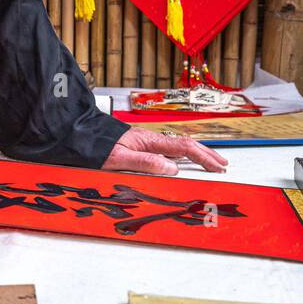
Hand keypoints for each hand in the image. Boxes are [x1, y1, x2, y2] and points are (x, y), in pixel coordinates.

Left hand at [103, 127, 228, 175]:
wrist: (80, 135)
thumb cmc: (96, 147)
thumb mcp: (119, 159)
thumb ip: (146, 163)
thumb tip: (173, 168)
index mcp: (149, 141)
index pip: (184, 147)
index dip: (203, 157)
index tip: (218, 166)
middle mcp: (151, 139)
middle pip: (185, 144)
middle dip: (206, 154)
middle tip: (222, 164)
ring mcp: (146, 141)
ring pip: (178, 146)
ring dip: (196, 154)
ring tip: (210, 161)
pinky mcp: (140, 144)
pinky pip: (167, 149)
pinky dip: (182, 154)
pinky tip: (183, 160)